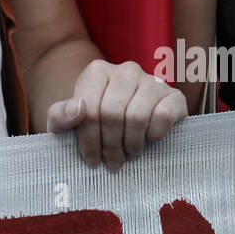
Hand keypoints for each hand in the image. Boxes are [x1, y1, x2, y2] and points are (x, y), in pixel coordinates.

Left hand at [46, 60, 186, 170]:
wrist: (128, 127)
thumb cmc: (93, 126)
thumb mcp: (67, 123)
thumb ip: (59, 116)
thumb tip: (76, 109)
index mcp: (97, 71)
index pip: (88, 108)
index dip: (88, 139)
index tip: (90, 159)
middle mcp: (125, 70)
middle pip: (112, 114)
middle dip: (110, 146)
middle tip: (111, 163)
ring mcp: (152, 80)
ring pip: (137, 116)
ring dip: (131, 144)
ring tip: (128, 154)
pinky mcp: (174, 96)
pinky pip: (163, 116)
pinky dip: (155, 134)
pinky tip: (149, 140)